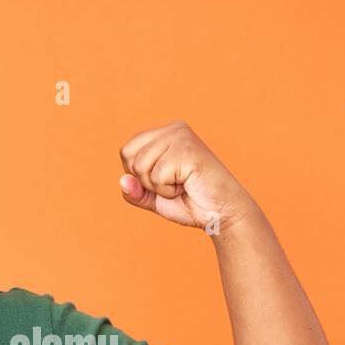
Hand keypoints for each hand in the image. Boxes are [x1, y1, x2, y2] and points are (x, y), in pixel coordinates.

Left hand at [117, 120, 257, 236]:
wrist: (222, 214)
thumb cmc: (192, 203)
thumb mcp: (155, 198)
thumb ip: (135, 191)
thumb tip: (123, 181)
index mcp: (165, 134)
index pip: (126, 150)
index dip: (137, 175)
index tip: (164, 181)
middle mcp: (174, 129)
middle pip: (130, 157)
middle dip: (146, 181)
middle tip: (174, 185)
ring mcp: (181, 137)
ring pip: (141, 167)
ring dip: (158, 187)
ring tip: (182, 185)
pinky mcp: (187, 150)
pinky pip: (157, 176)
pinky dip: (168, 190)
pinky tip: (188, 186)